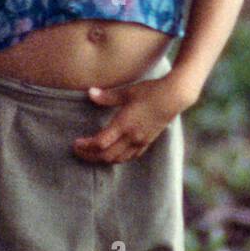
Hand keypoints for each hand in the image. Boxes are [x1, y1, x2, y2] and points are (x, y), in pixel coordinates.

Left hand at [72, 73, 191, 163]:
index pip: (100, 143)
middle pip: (107, 155)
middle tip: (78, 151)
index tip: (75, 143)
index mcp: (124, 125)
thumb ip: (107, 96)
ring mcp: (141, 140)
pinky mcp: (148, 140)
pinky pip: (131, 156)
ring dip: (103, 159)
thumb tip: (90, 93)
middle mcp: (131, 136)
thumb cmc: (150, 91)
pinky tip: (114, 153)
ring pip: (119, 159)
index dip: (86, 146)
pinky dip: (119, 158)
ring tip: (92, 154)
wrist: (174, 96)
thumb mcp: (127, 91)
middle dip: (90, 156)